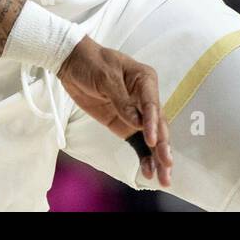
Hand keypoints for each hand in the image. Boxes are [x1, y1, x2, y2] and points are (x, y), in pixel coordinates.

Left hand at [57, 36, 172, 186]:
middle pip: (157, 123)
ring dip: (157, 157)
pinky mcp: (125, 124)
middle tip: (166, 164)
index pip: (152, 103)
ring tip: (163, 177)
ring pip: (152, 137)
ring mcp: (136, 113)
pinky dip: (143, 156)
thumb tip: (137, 123)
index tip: (152, 140)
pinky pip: (137, 141)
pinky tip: (148, 172)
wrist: (72, 63)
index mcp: (145, 80)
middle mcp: (145, 97)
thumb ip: (121, 100)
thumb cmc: (92, 62)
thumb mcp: (106, 77)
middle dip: (162, 146)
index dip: (152, 123)